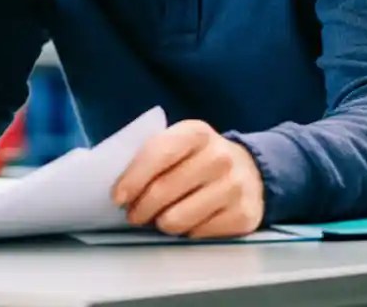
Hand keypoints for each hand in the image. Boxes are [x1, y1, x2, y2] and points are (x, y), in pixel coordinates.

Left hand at [111, 120, 264, 237]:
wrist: (249, 170)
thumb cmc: (199, 159)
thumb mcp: (179, 144)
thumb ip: (151, 156)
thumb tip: (119, 187)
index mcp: (196, 133)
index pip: (158, 153)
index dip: (133, 178)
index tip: (117, 197)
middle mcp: (219, 157)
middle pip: (164, 190)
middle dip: (140, 208)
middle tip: (133, 215)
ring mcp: (235, 186)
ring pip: (178, 218)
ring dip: (161, 223)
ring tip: (159, 218)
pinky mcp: (243, 215)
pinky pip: (198, 234)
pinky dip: (187, 232)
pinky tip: (188, 221)